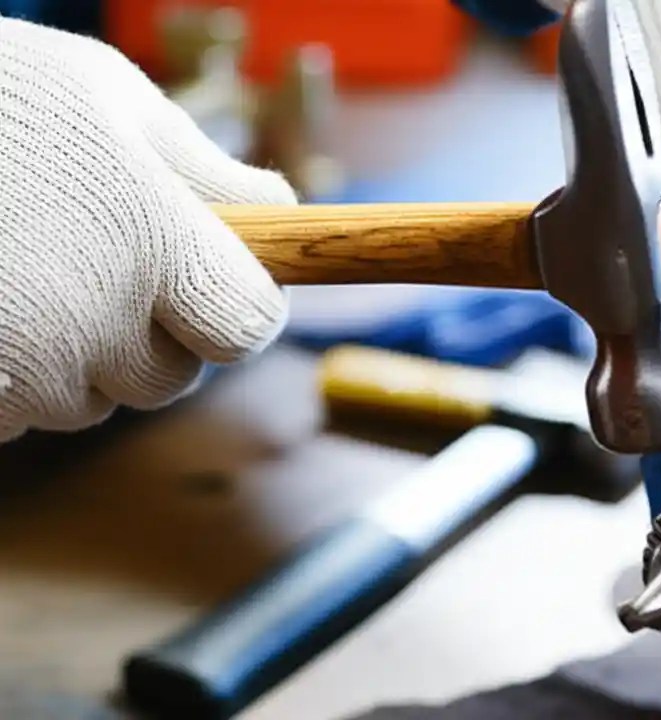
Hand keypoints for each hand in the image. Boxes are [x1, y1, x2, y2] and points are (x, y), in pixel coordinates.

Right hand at [0, 18, 294, 440]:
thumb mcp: (105, 97)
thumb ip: (203, 166)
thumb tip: (282, 209)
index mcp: (151, 244)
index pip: (248, 325)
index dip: (235, 307)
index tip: (213, 286)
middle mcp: (95, 322)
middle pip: (171, 377)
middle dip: (151, 336)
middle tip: (95, 265)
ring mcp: (22, 373)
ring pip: (91, 402)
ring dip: (74, 358)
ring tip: (21, 271)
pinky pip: (18, 417)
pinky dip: (8, 379)